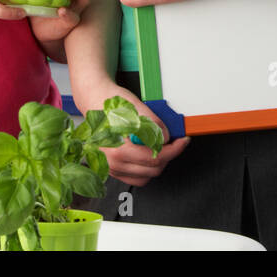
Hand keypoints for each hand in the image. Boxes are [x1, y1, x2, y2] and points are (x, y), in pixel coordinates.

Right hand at [72, 78, 190, 186]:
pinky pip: (135, 176)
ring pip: (145, 177)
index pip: (155, 158)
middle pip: (153, 170)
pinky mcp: (112, 168)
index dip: (174, 149)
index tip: (183, 141)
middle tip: (175, 142)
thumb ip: (154, 126)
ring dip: (157, 164)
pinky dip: (146, 168)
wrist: (93, 99)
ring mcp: (111, 167)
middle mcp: (112, 163)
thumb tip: (166, 138)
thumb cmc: (110, 102)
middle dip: (168, 155)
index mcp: (118, 150)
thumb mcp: (136, 109)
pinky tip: (148, 152)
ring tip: (160, 147)